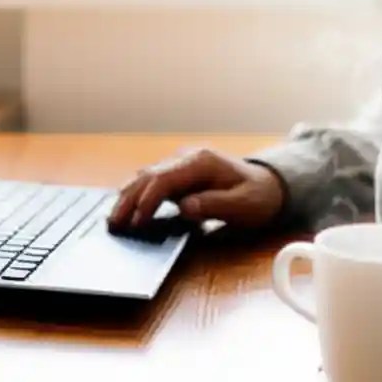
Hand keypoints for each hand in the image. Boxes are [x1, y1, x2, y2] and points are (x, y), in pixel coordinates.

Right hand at [108, 148, 286, 229]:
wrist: (269, 184)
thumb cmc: (257, 196)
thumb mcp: (243, 204)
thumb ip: (214, 204)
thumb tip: (184, 207)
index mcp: (201, 162)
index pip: (164, 179)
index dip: (147, 201)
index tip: (137, 222)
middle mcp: (186, 158)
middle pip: (148, 176)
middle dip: (128, 199)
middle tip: (112, 223)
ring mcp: (181, 164)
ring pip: (145, 177)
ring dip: (128, 196)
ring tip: (112, 219)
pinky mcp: (178, 174)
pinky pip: (152, 181)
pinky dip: (137, 194)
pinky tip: (126, 209)